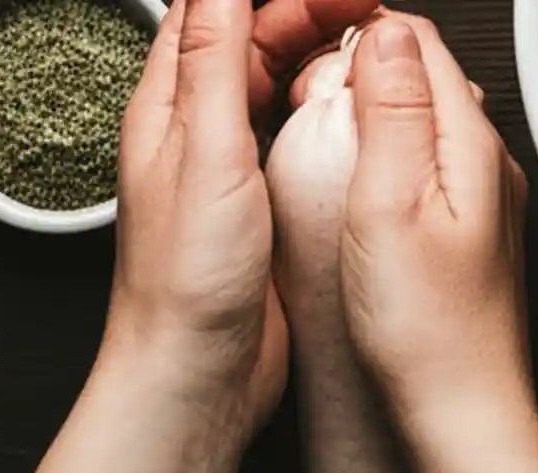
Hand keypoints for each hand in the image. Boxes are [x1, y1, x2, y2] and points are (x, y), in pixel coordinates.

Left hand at [104, 0, 377, 438]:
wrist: (196, 372)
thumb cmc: (186, 279)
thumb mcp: (205, 151)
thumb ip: (215, 59)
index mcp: (169, 106)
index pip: (214, 10)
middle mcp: (195, 130)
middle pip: (249, 39)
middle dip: (307, 12)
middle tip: (368, 9)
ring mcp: (229, 168)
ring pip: (273, 84)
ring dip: (315, 55)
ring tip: (367, 45)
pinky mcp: (261, 205)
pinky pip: (292, 138)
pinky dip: (322, 111)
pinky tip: (351, 113)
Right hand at [340, 17, 530, 416]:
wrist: (464, 416)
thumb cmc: (423, 328)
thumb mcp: (389, 205)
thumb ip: (393, 111)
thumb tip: (384, 34)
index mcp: (470, 143)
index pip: (417, 41)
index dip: (355, 32)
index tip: (303, 56)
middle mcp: (490, 162)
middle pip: (424, 75)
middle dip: (361, 68)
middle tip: (303, 101)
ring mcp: (486, 200)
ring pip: (426, 120)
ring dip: (374, 111)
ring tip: (321, 138)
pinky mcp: (471, 235)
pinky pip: (429, 166)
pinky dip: (389, 156)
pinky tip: (356, 190)